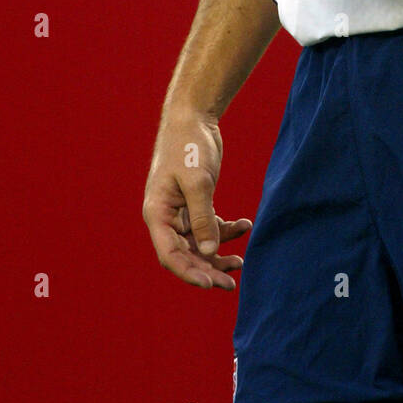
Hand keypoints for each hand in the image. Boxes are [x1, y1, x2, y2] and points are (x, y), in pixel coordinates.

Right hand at [142, 111, 250, 289]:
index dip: (189, 272)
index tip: (210, 284)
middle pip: (185, 254)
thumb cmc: (189, 146)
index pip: (170, 254)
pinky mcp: (196, 202)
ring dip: (218, 254)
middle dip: (207, 269)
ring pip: (198, 243)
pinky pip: (209, 225)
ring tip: (240, 264)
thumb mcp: (198, 182)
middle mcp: (166, 216)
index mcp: (157, 213)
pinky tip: (245, 225)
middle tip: (231, 283)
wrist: (193, 117)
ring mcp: (181, 210)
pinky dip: (226, 229)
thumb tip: (210, 251)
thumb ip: (203, 217)